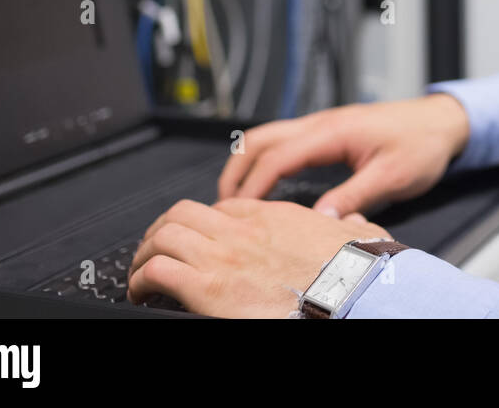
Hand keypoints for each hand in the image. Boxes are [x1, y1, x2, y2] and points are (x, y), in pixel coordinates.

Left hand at [127, 198, 392, 317]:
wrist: (349, 292)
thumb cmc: (353, 271)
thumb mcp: (359, 234)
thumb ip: (352, 222)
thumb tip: (355, 220)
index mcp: (273, 216)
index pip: (225, 206)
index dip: (206, 220)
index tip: (201, 237)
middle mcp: (242, 231)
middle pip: (183, 213)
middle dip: (163, 228)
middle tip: (155, 247)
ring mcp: (222, 256)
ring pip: (162, 235)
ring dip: (144, 253)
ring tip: (139, 272)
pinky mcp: (206, 286)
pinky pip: (156, 270)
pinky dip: (140, 279)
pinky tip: (141, 291)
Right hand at [217, 95, 470, 216]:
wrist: (443, 121)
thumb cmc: (422, 144)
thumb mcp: (391, 178)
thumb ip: (353, 199)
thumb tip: (318, 221)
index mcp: (333, 132)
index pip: (278, 156)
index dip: (253, 185)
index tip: (238, 210)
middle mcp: (323, 123)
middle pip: (261, 140)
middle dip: (236, 171)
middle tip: (223, 205)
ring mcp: (324, 123)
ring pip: (270, 136)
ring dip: (247, 163)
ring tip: (237, 196)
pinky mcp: (329, 130)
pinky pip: (286, 140)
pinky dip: (266, 159)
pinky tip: (267, 182)